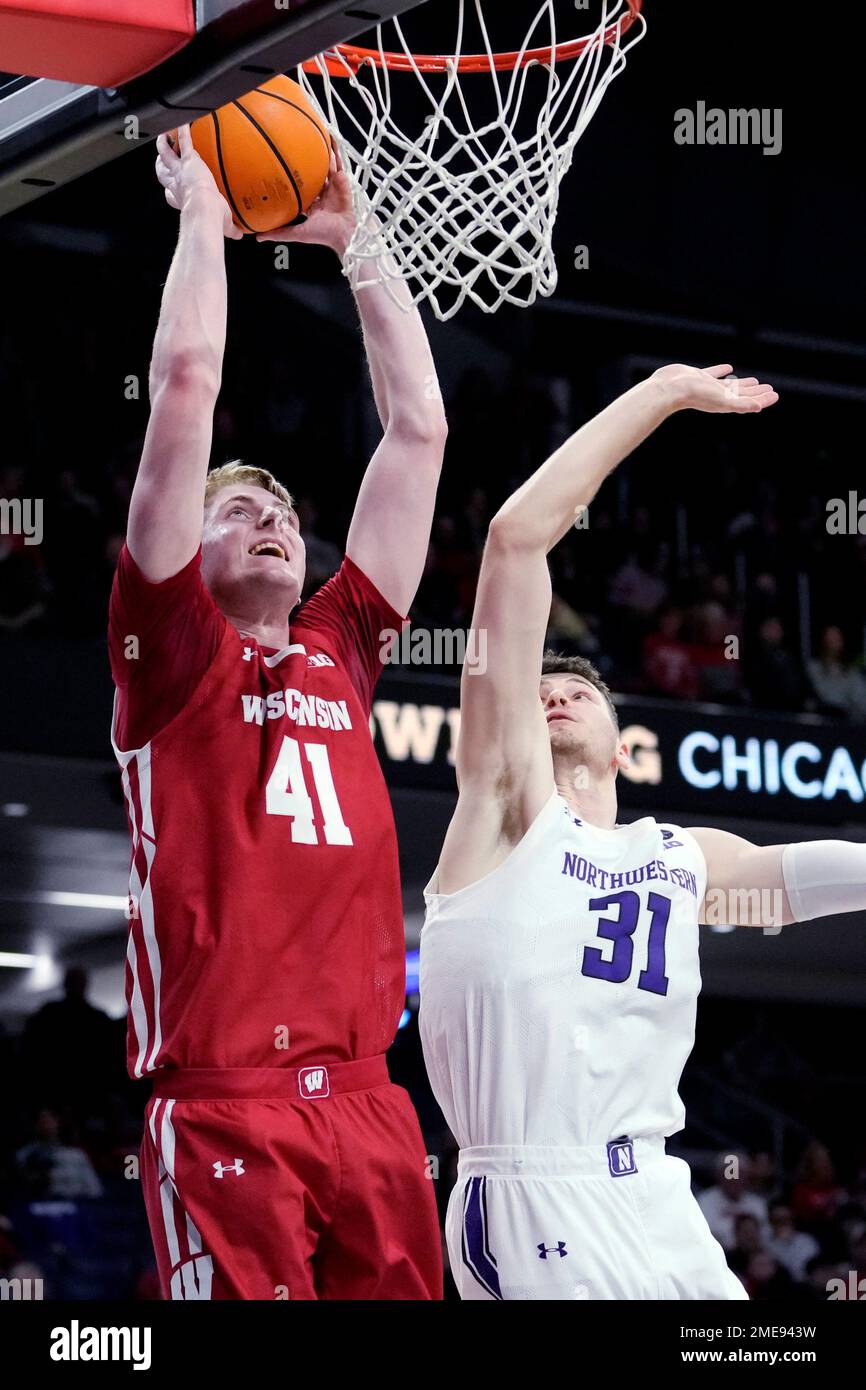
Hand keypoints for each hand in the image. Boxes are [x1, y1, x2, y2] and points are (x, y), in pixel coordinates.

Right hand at [155, 125, 241, 240]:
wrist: (204, 208)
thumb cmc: (210, 218)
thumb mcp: (222, 225)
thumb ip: (231, 229)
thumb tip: (240, 235)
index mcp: (181, 199)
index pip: (170, 194)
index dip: (169, 192)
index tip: (170, 192)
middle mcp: (176, 184)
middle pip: (162, 170)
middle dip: (161, 162)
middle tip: (162, 153)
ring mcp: (179, 170)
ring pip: (166, 153)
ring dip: (165, 144)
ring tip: (165, 134)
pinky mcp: (188, 160)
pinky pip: (184, 141)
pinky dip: (183, 131)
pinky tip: (183, 122)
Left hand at [255, 143, 355, 255]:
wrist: (343, 233)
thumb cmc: (324, 234)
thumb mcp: (297, 233)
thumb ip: (279, 233)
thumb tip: (258, 237)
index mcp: (314, 205)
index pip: (304, 189)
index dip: (296, 180)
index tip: (286, 171)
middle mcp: (324, 193)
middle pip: (315, 174)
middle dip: (309, 163)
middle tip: (298, 148)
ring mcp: (333, 186)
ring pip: (326, 165)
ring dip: (322, 151)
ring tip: (316, 134)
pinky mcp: (342, 180)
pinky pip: (338, 162)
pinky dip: (335, 150)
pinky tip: (330, 138)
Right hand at [652, 363, 778, 414]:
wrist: (669, 388)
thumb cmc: (694, 395)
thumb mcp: (721, 400)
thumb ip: (740, 404)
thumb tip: (758, 407)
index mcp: (725, 403)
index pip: (749, 402)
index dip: (763, 399)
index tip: (775, 395)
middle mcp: (718, 396)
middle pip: (743, 395)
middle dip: (757, 393)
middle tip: (769, 389)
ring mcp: (709, 387)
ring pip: (731, 386)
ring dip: (743, 384)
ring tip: (755, 381)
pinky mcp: (699, 377)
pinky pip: (715, 373)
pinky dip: (723, 371)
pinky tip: (729, 368)